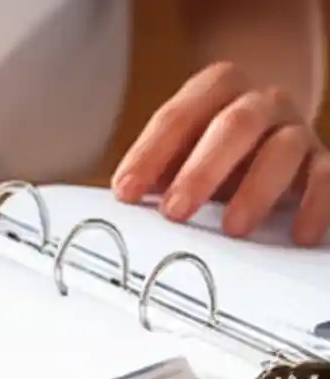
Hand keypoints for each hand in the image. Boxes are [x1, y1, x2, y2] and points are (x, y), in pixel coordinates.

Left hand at [112, 61, 329, 244]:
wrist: (274, 125)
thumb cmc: (212, 144)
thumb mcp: (180, 148)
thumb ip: (154, 168)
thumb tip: (123, 198)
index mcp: (216, 88)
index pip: (178, 116)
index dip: (149, 154)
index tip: (126, 192)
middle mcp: (261, 102)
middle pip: (234, 126)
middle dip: (201, 172)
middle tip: (174, 212)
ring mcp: (295, 128)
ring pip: (282, 150)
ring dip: (255, 191)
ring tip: (232, 228)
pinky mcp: (322, 159)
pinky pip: (327, 176)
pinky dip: (316, 205)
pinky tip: (298, 234)